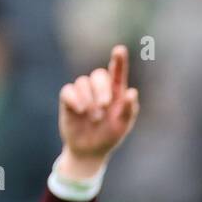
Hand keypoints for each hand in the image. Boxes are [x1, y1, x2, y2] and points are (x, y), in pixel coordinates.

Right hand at [56, 44, 139, 178]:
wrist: (89, 150)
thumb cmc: (109, 136)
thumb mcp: (122, 126)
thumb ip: (128, 110)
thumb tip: (132, 93)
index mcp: (115, 93)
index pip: (117, 73)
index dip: (118, 61)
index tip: (120, 50)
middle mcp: (99, 89)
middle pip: (98, 75)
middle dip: (102, 89)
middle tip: (104, 105)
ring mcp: (83, 93)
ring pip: (83, 82)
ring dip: (89, 99)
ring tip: (94, 116)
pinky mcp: (68, 99)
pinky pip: (68, 90)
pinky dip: (75, 100)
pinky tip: (80, 110)